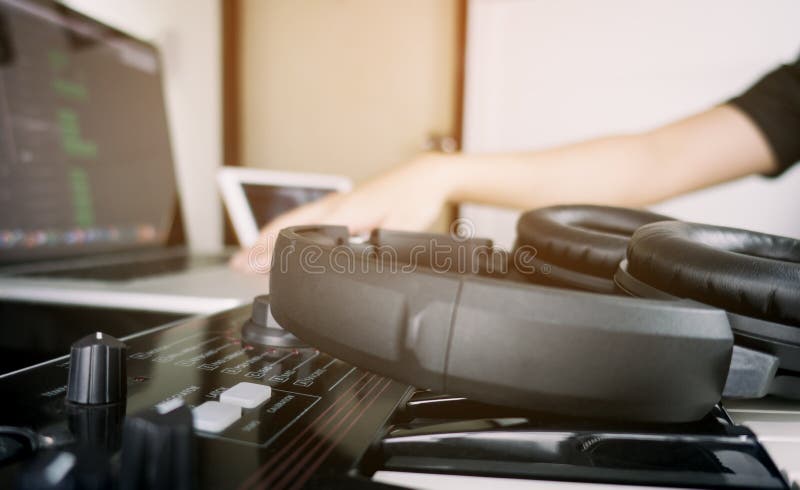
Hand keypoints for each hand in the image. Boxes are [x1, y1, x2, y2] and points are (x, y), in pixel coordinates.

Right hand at [230, 154, 455, 272]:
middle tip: (238, 265)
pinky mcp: (343, 204)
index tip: (252, 266)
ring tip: (250, 255)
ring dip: (271, 237)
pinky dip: (288, 230)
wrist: (426, 176)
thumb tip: (363, 263)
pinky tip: (284, 239)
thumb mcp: (404, 227)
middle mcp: (336, 204)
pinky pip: (306, 218)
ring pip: (294, 220)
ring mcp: (337, 202)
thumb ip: (382, 245)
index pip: (300, 234)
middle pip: (287, 225)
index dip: (274, 252)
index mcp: (346, 210)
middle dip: (261, 246)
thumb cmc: (416, 197)